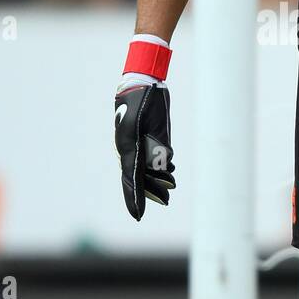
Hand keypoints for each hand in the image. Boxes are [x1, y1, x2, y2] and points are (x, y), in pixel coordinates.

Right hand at [114, 82, 175, 218]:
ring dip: (159, 181)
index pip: (131, 180)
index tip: (138, 216)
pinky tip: (171, 171)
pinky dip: (162, 166)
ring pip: (148, 170)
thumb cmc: (142, 101)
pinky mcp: (151, 137)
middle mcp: (132, 149)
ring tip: (170, 190)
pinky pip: (155, 157)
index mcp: (127, 148)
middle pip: (140, 178)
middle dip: (151, 193)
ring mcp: (140, 143)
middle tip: (165, 202)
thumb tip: (164, 166)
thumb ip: (153, 147)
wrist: (143, 83)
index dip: (135, 199)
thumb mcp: (144, 125)